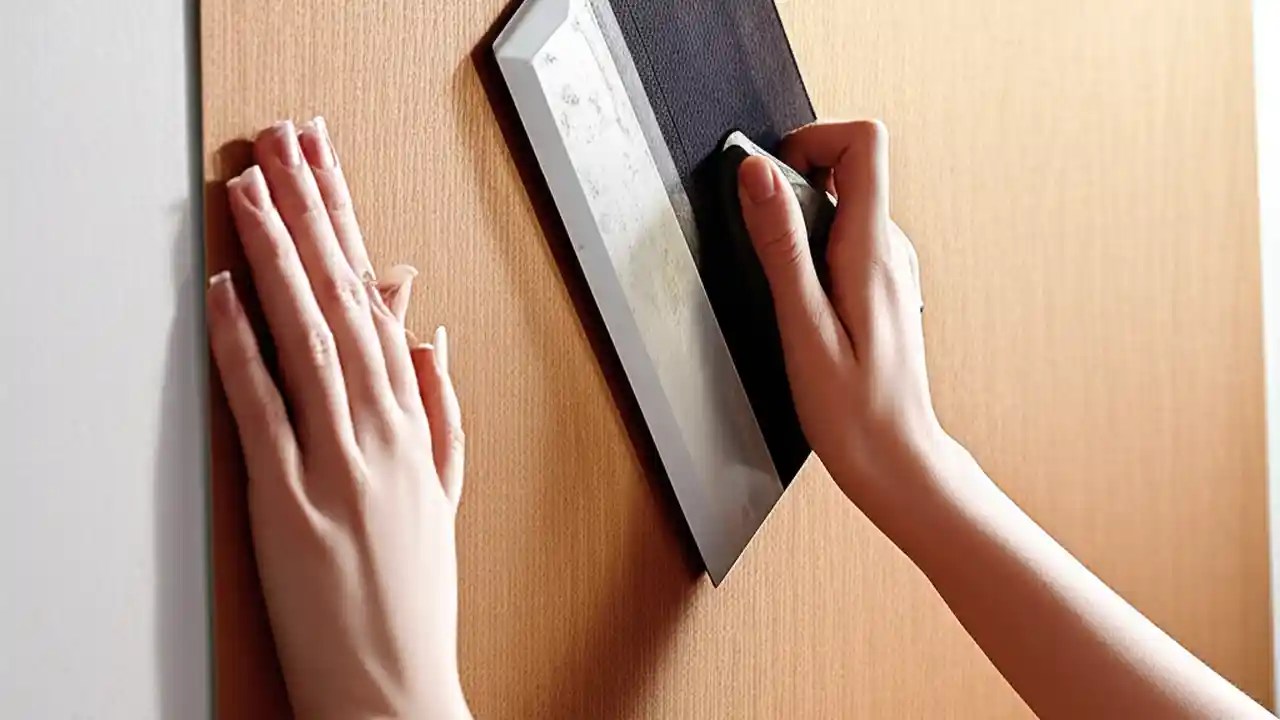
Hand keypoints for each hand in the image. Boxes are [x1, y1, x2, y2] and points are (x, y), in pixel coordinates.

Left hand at [206, 118, 469, 718]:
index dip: (348, 229)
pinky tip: (224, 294)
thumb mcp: (442, 492)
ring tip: (252, 191)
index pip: (377, 302)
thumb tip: (429, 335)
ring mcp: (337, 464)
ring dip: (279, 258)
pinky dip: (242, 346)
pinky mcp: (289, 503)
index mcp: (413, 425)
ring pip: (308, 339)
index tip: (325, 172)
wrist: (395, 691)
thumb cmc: (416, 598)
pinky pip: (264, 409)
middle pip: (344, 301)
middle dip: (313, 214)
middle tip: (287, 146)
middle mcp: (380, 432)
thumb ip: (440, 407)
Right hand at [737, 120, 943, 511]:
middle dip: (794, 182)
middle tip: (765, 242)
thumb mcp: (803, 328)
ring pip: (844, 204)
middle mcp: (890, 251)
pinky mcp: (881, 288)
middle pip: (848, 166)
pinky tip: (801, 303)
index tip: (771, 179)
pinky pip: (846, 238)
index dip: (812, 140)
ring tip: (782, 285)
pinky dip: (813, 249)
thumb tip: (759, 175)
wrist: (897, 462)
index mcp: (872, 252)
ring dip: (801, 221)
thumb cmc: (852, 412)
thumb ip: (781, 246)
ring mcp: (889, 268)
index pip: (863, 142)